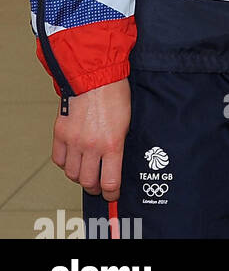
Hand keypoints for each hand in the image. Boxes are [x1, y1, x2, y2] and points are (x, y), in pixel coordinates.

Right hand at [52, 80, 130, 201]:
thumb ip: (119, 144)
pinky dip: (65, 163)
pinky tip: (73, 158)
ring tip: (86, 170)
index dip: (112, 193)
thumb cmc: (115, 94)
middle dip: (95, 187)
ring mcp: (73, 140)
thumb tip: (116, 163)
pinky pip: (59, 160)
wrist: (95, 75)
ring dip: (79, 176)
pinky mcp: (60, 133)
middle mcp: (91, 145)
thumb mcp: (127, 122)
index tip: (113, 194)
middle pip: (88, 181)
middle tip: (99, 185)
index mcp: (112, 143)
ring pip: (72, 173)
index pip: (110, 182)